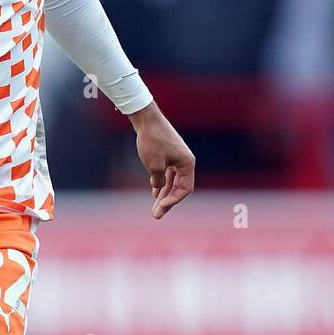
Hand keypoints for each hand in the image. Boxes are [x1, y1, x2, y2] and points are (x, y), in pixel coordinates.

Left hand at [127, 100, 194, 218]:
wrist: (146, 119)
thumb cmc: (151, 140)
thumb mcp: (154, 165)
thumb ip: (158, 180)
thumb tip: (158, 189)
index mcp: (187, 164)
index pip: (185, 189)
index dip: (173, 200)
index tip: (160, 206)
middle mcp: (185, 162)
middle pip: (179, 187)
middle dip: (167, 201)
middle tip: (156, 215)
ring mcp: (177, 158)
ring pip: (172, 181)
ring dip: (164, 195)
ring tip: (155, 208)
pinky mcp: (169, 155)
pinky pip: (168, 174)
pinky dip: (162, 184)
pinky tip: (155, 194)